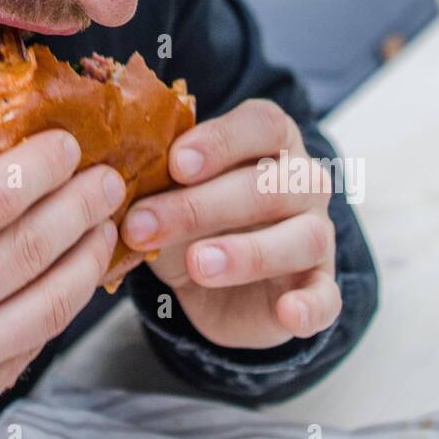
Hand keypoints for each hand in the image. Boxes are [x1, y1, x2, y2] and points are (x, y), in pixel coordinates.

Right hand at [0, 131, 123, 438]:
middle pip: (32, 247)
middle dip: (82, 205)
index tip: (69, 144)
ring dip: (88, 259)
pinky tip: (68, 280)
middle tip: (108, 180)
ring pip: (48, 304)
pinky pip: (28, 348)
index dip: (44, 165)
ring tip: (104, 228)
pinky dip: (56, 308)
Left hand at [119, 99, 340, 349]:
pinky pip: (326, 296)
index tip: (175, 163)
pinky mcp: (317, 286)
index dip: (220, 141)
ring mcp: (316, 234)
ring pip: (301, 237)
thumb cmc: (192, 216)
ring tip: (197, 265)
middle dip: (203, 205)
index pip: (260, 125)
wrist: (211, 278)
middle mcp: (302, 181)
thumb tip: (112, 184)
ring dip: (249, 252)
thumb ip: (156, 181)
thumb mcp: (168, 193)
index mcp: (269, 141)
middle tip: (146, 225)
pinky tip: (288, 312)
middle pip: (269, 184)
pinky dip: (310, 306)